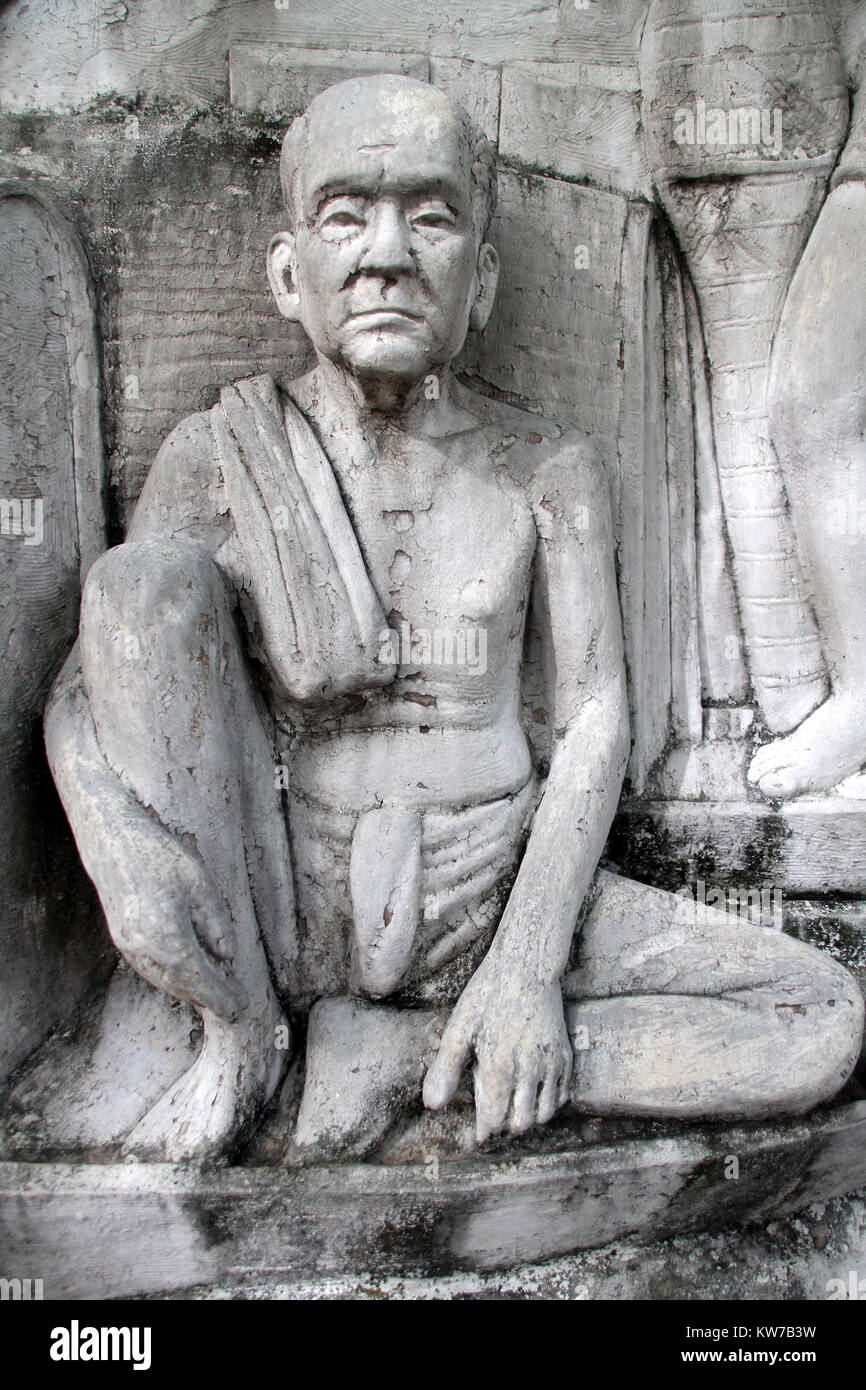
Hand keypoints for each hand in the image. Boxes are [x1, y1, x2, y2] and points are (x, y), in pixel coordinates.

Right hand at [104, 827, 246, 1022]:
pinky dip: (172, 979)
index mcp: (166, 933)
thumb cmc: (158, 855)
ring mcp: (128, 946)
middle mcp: (143, 947)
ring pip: (163, 981)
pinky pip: (150, 970)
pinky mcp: (121, 940)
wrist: (112, 841)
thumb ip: (215, 922)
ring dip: (190, 992)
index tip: (239, 1007)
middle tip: (234, 1005)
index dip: (220, 997)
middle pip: (180, 985)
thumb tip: (227, 955)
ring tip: (215, 996)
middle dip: (208, 999)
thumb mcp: (199, 882)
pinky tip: (187, 977)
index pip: (197, 978)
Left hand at [422, 965, 571, 1140]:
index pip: (494, 1118)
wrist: (526, 967)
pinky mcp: (564, 1054)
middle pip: (519, 1122)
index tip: (477, 1132)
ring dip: (527, 1119)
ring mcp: (551, 1063)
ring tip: (512, 1110)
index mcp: (499, 1065)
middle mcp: (530, 1069)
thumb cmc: (488, 995)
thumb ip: (445, 1069)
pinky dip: (548, 1104)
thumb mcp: (459, 1027)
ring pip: (543, 1113)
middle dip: (504, 1126)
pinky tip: (534, 1097)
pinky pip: (562, 1095)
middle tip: (493, 1119)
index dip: (483, 1129)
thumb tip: (432, 1105)